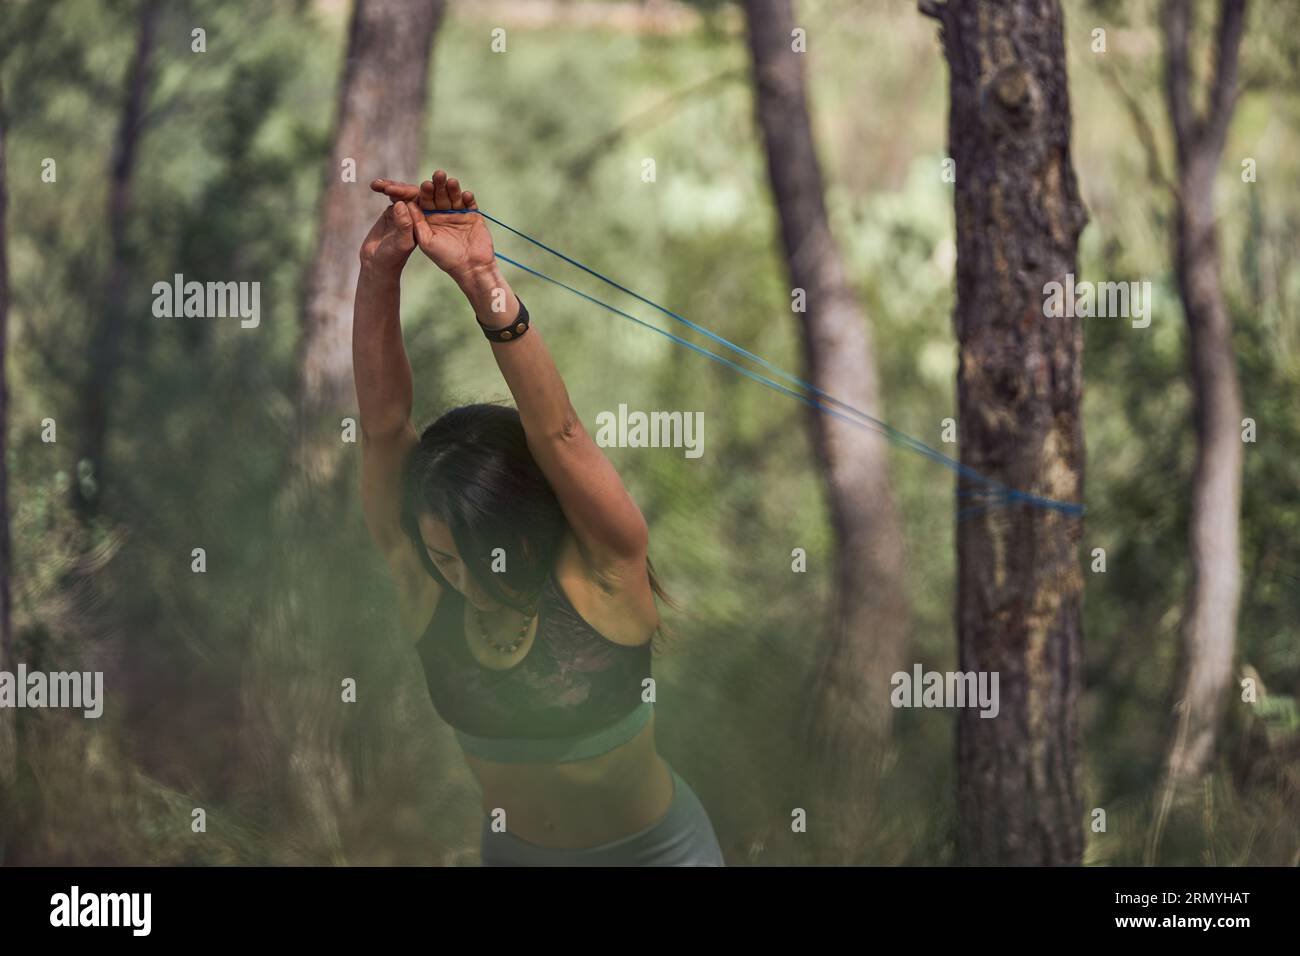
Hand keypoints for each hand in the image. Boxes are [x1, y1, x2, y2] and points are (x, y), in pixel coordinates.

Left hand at [370, 170, 494, 280]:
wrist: (471, 268)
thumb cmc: (446, 258)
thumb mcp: (426, 241)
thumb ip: (416, 222)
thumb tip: (405, 203)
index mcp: (429, 219)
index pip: (425, 201)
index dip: (425, 192)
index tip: (425, 184)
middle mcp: (443, 214)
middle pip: (440, 195)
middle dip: (439, 185)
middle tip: (438, 174)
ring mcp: (459, 214)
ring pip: (454, 196)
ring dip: (453, 188)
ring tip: (452, 182)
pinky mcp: (473, 215)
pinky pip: (470, 203)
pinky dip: (468, 198)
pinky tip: (466, 194)